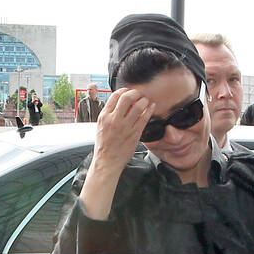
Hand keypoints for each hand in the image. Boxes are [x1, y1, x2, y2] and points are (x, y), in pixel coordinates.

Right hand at [78, 88, 155, 221]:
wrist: (107, 162)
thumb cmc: (104, 146)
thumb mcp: (101, 126)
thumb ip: (109, 115)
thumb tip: (118, 104)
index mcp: (104, 116)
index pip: (115, 96)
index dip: (124, 91)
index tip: (129, 92)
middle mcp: (114, 120)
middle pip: (127, 97)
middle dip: (135, 93)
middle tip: (139, 94)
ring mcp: (125, 127)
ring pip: (138, 106)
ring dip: (144, 100)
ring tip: (146, 101)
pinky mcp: (134, 134)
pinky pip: (144, 118)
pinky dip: (149, 110)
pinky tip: (151, 107)